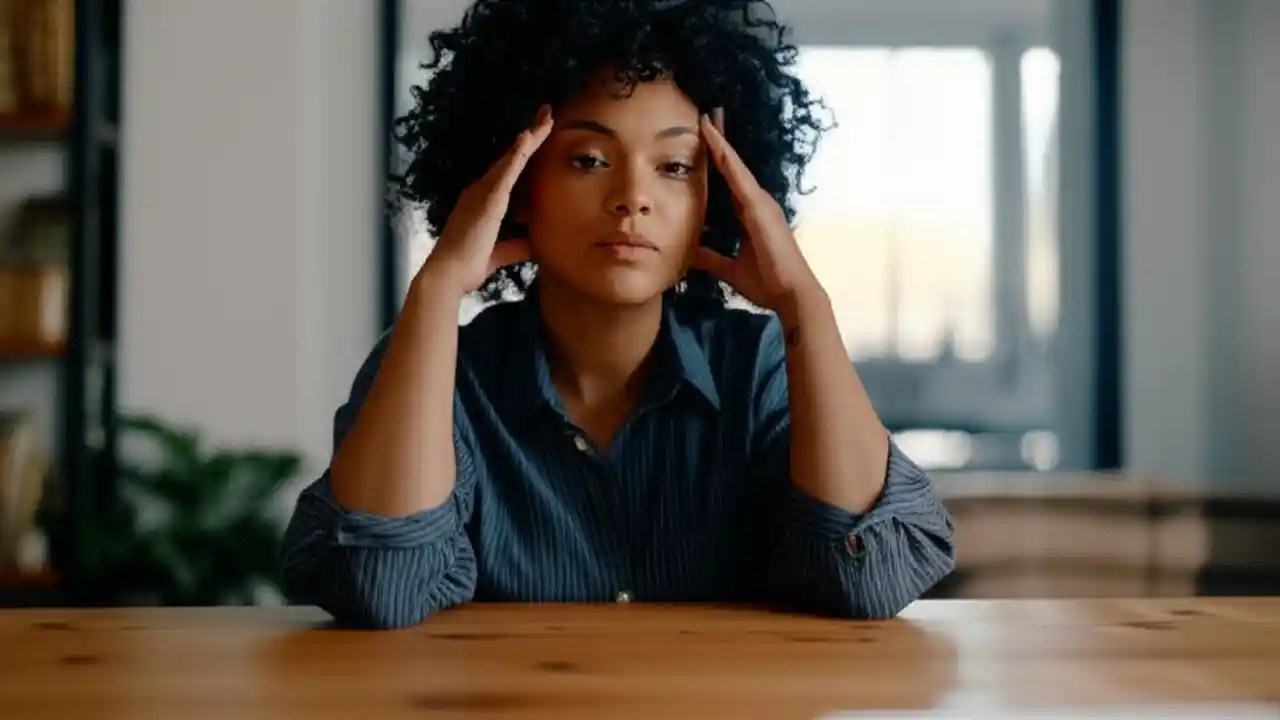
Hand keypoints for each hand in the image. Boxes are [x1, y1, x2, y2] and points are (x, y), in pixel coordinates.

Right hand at [417, 104, 553, 297]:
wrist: (446, 277)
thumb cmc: (465, 266)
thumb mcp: (498, 254)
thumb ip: (514, 247)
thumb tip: (532, 245)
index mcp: (482, 201)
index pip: (509, 171)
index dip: (524, 152)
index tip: (538, 134)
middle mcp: (480, 191)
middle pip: (510, 158)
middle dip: (530, 136)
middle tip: (547, 113)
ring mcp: (482, 194)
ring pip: (510, 160)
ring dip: (529, 139)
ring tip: (546, 119)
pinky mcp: (486, 202)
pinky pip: (505, 173)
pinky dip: (517, 155)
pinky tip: (528, 138)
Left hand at [692, 111, 822, 316]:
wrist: (792, 294)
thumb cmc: (768, 283)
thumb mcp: (731, 269)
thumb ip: (712, 259)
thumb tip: (691, 253)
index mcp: (750, 214)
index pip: (729, 181)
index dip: (718, 160)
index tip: (706, 138)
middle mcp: (756, 202)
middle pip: (732, 166)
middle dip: (720, 142)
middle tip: (707, 114)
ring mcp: (759, 202)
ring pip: (734, 165)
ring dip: (720, 141)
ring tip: (706, 117)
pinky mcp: (758, 206)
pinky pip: (737, 176)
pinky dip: (725, 156)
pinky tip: (713, 139)